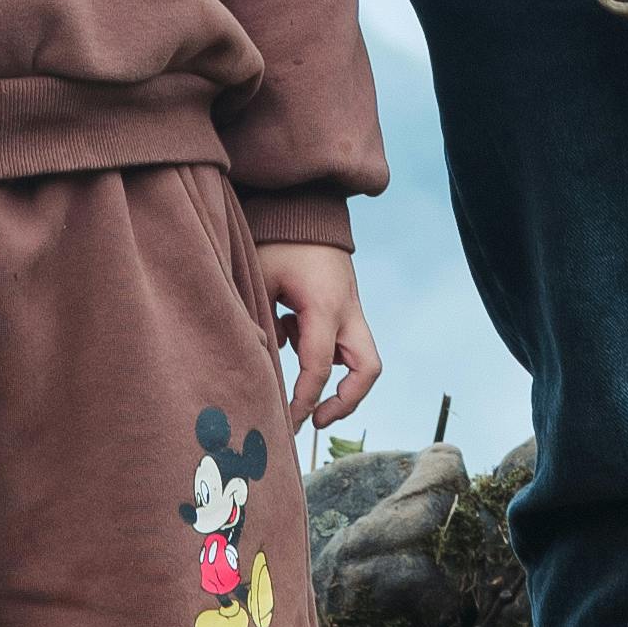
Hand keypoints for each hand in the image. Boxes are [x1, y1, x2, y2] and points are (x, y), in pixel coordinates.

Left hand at [261, 244, 381, 438]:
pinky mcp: (346, 303)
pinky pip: (347, 341)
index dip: (303, 401)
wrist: (304, 204)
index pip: (319, 369)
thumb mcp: (259, 280)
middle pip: (367, 369)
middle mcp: (347, 311)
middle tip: (315, 419)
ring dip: (343, 382)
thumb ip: (260, 322)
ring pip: (364, 359)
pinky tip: (290, 336)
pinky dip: (327, 353)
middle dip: (345, 402)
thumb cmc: (276, 240)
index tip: (286, 422)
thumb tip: (260, 364)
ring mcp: (351, 307)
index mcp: (324, 306)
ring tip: (307, 397)